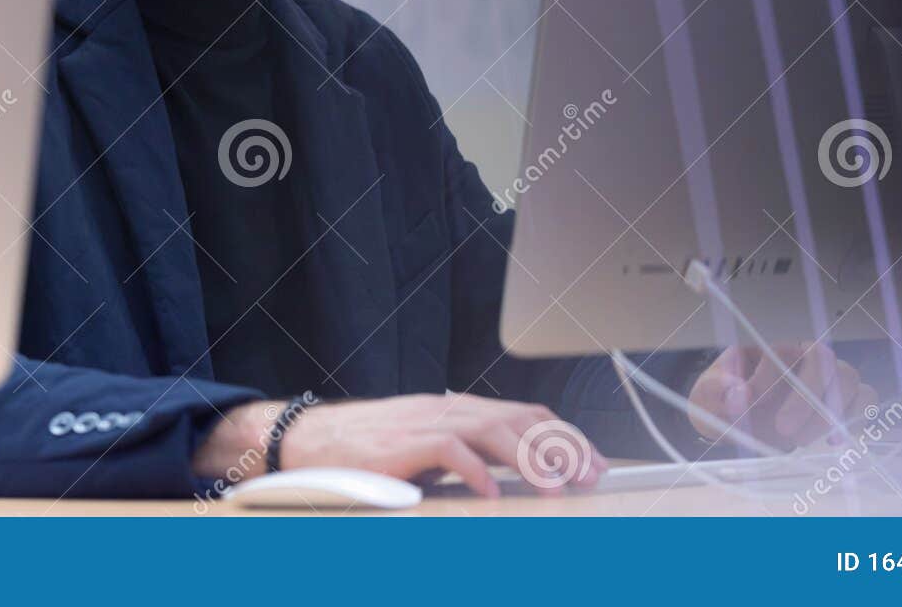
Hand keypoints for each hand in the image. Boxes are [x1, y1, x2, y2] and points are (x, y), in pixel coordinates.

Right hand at [195, 393, 607, 496]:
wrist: (308, 439)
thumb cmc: (365, 451)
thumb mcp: (424, 448)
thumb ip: (463, 455)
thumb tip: (508, 479)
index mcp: (458, 410)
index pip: (526, 413)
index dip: (564, 436)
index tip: (593, 462)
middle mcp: (448, 409)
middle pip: (520, 418)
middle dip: (561, 446)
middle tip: (591, 475)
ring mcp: (426, 423)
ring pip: (493, 429)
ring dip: (530, 458)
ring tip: (556, 485)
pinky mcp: (402, 444)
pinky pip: (447, 450)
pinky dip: (474, 469)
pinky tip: (491, 491)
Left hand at [687, 342, 874, 449]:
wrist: (739, 422)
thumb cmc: (725, 400)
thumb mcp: (709, 394)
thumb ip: (718, 391)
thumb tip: (739, 394)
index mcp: (772, 349)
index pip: (782, 352)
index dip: (770, 377)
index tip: (750, 403)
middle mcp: (806, 357)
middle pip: (824, 362)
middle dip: (806, 398)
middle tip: (783, 429)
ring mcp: (829, 378)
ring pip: (850, 380)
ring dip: (830, 413)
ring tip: (800, 439)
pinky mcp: (844, 402)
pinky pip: (866, 400)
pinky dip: (856, 419)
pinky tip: (833, 441)